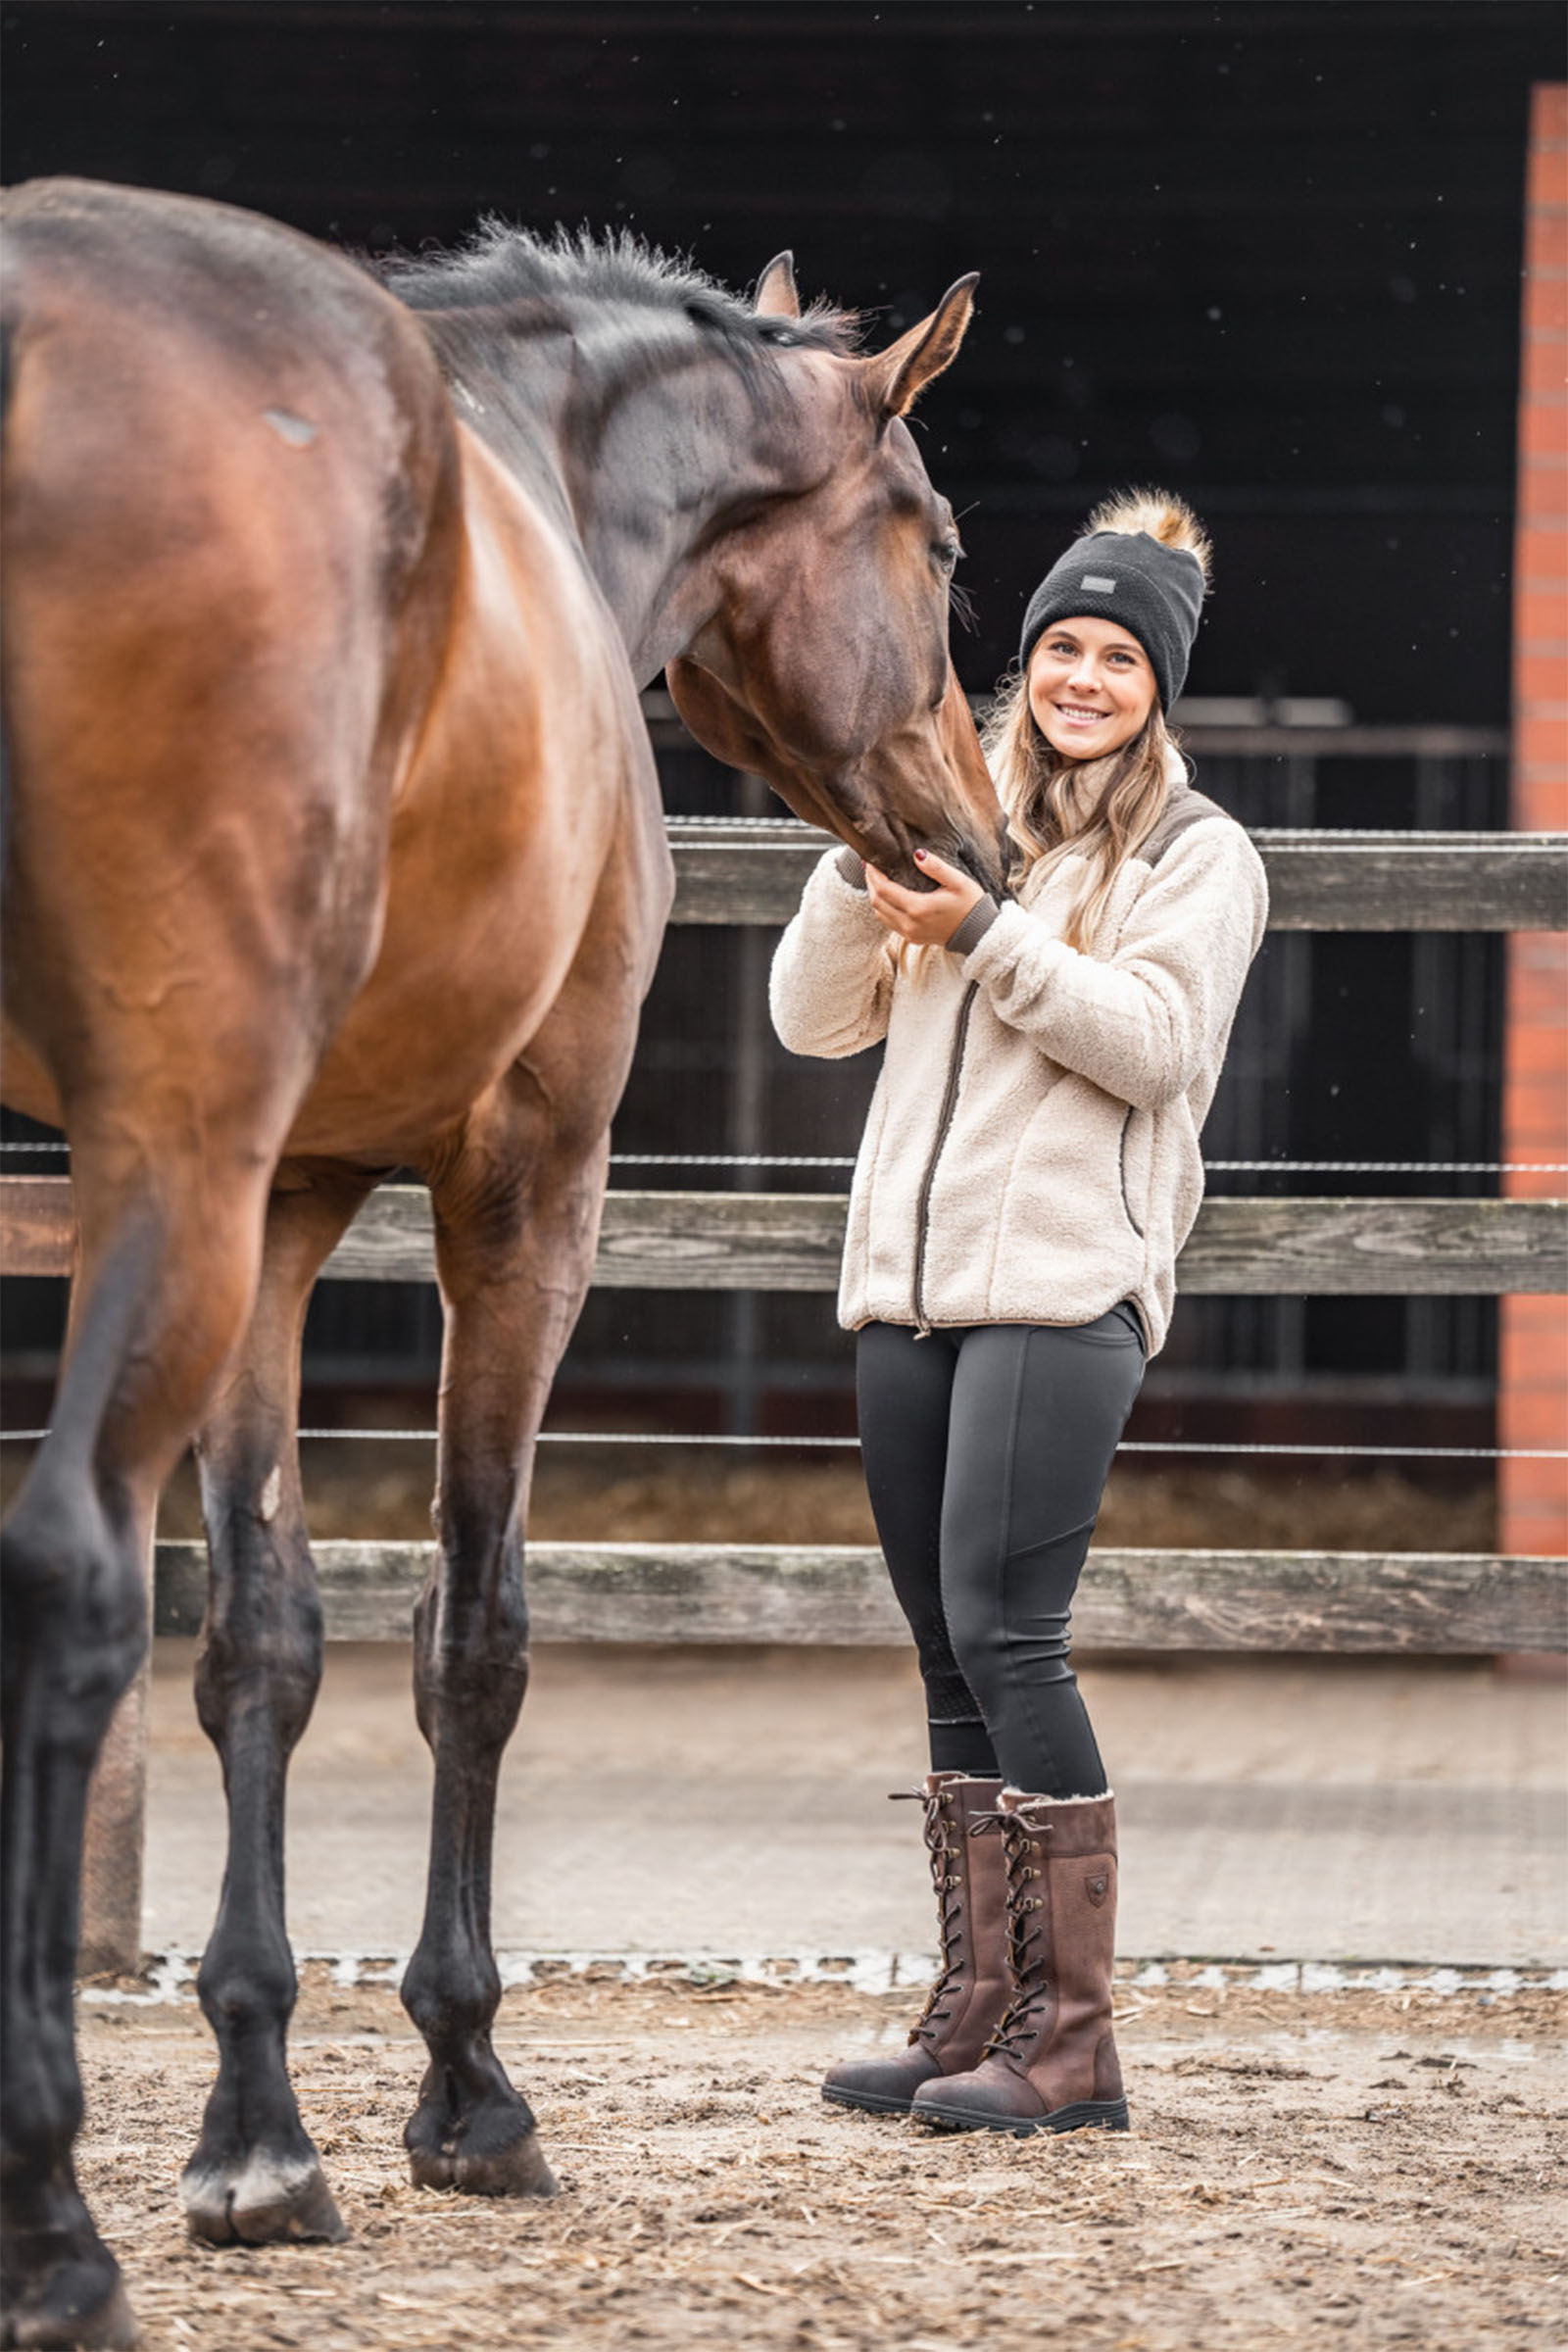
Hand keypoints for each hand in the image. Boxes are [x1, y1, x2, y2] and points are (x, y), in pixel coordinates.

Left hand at [864, 848, 984, 946]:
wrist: (979, 933)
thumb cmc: (970, 905)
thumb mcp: (957, 881)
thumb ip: (936, 867)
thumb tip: (917, 855)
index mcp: (918, 908)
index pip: (883, 890)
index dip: (873, 874)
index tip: (870, 861)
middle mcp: (909, 923)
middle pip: (877, 902)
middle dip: (870, 883)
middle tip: (869, 867)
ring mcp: (910, 933)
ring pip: (879, 914)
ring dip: (875, 896)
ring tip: (875, 879)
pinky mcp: (912, 938)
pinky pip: (888, 922)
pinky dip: (882, 908)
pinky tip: (887, 896)